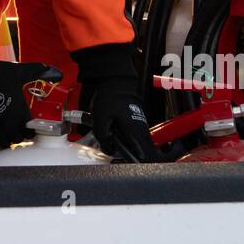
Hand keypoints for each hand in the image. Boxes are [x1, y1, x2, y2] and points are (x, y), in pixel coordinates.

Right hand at [0, 46, 61, 150]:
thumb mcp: (19, 72)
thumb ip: (37, 72)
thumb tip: (55, 72)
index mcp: (20, 114)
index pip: (30, 132)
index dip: (29, 128)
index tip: (27, 124)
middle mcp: (8, 125)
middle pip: (17, 139)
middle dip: (17, 133)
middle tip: (15, 126)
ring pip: (3, 144)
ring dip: (5, 139)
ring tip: (3, 131)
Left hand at [74, 43, 161, 161]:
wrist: (115, 79)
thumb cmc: (110, 96)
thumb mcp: (100, 120)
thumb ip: (104, 138)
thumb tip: (109, 149)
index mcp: (135, 131)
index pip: (143, 155)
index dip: (135, 162)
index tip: (126, 163)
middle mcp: (142, 129)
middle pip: (139, 150)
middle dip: (126, 152)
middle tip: (113, 146)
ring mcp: (140, 123)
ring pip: (135, 142)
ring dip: (124, 142)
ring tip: (112, 134)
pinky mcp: (136, 119)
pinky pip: (132, 133)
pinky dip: (123, 134)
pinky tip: (113, 127)